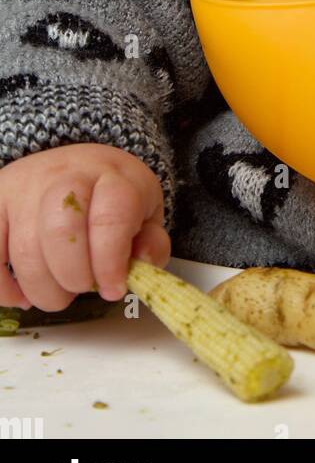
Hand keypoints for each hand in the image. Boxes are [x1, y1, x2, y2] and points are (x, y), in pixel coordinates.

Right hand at [0, 142, 170, 311]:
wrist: (75, 166)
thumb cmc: (112, 200)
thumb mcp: (145, 214)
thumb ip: (151, 244)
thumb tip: (140, 268)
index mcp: (113, 176)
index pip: (111, 216)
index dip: (111, 262)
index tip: (114, 288)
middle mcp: (66, 174)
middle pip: (62, 230)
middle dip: (74, 276)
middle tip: (84, 288)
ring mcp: (25, 187)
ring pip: (25, 249)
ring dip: (43, 288)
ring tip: (59, 293)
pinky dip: (4, 287)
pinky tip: (23, 295)